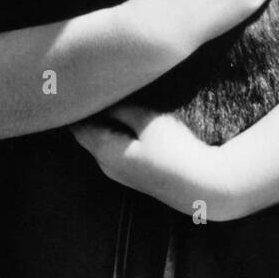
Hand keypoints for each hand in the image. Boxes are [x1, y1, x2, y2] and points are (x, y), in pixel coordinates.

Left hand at [71, 103, 224, 216]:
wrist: (203, 186)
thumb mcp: (147, 121)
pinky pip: (116, 151)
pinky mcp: (136, 177)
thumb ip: (122, 109)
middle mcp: (106, 167)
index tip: (75, 90)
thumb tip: (105, 102)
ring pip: (103, 144)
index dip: (76, 108)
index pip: (78, 127)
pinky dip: (115, 136)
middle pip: (88, 136)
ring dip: (103, 126)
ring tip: (107, 103)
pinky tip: (125, 124)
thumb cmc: (174, 150)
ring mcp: (121, 175)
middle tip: (90, 91)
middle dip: (88, 116)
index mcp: (104, 152)